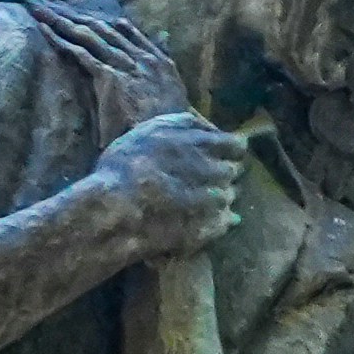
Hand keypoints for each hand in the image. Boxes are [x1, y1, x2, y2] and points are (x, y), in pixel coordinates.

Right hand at [97, 108, 250, 265]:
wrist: (117, 209)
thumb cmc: (127, 165)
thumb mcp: (153, 129)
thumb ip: (187, 125)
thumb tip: (212, 130)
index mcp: (205, 145)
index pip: (236, 145)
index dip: (229, 149)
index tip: (221, 153)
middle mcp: (218, 172)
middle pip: (234, 170)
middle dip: (223, 171)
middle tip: (204, 177)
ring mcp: (217, 202)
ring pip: (230, 195)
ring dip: (219, 195)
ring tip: (198, 199)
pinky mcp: (213, 228)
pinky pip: (227, 221)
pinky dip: (220, 218)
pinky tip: (204, 218)